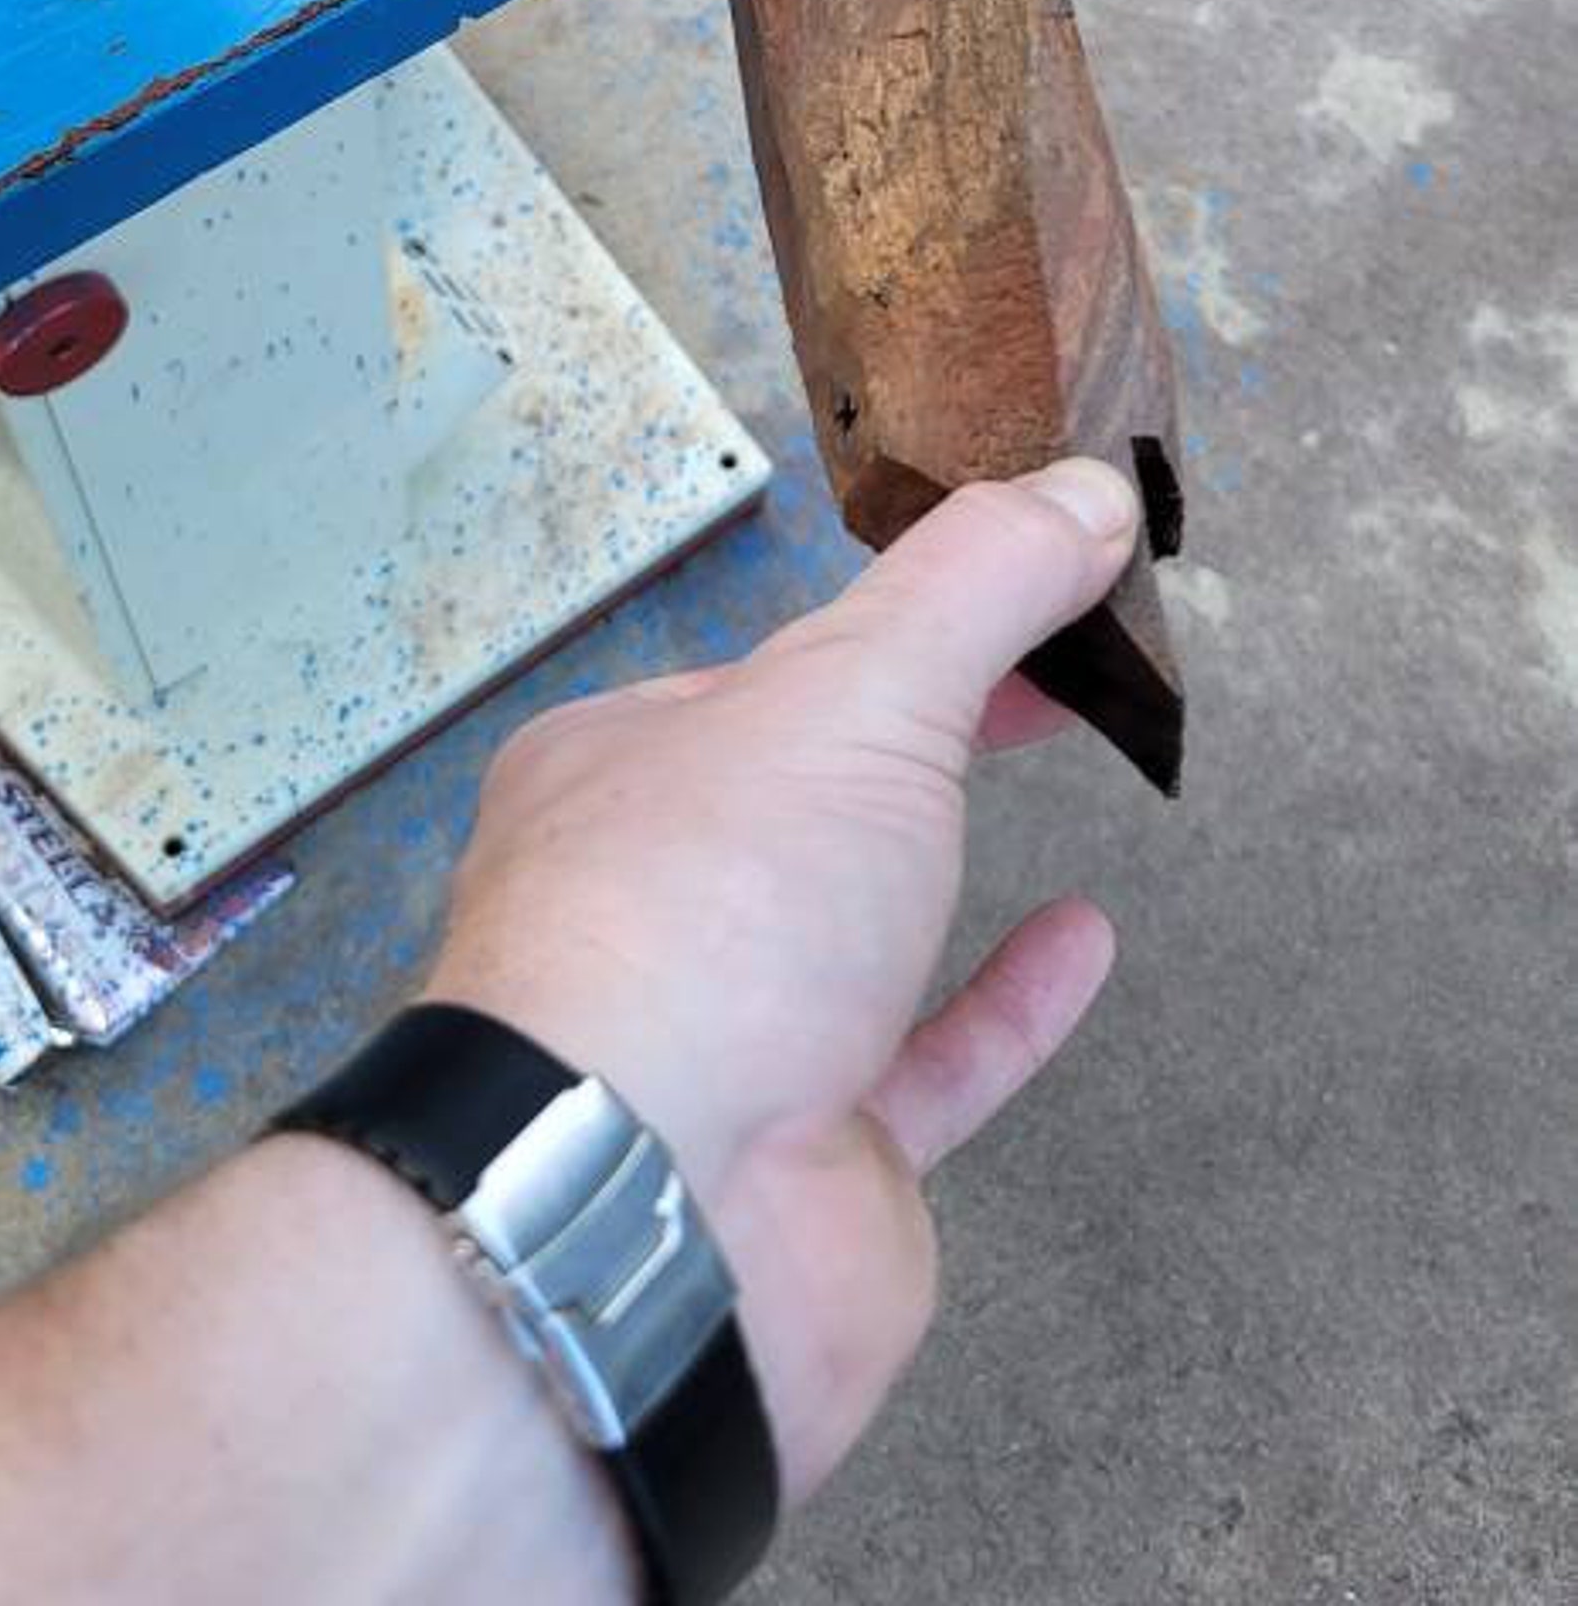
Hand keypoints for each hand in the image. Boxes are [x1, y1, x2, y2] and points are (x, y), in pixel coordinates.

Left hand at [428, 454, 1138, 1506]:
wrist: (650, 1220)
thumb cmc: (709, 916)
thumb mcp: (859, 689)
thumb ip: (981, 585)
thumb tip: (1086, 489)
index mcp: (622, 770)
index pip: (771, 670)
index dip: (900, 621)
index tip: (1022, 580)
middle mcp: (658, 902)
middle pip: (809, 793)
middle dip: (922, 730)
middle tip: (1051, 668)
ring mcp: (733, 1043)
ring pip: (857, 933)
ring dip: (950, 861)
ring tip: (1057, 770)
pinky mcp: (818, 1167)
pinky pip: (929, 1068)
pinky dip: (1008, 1004)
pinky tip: (1085, 937)